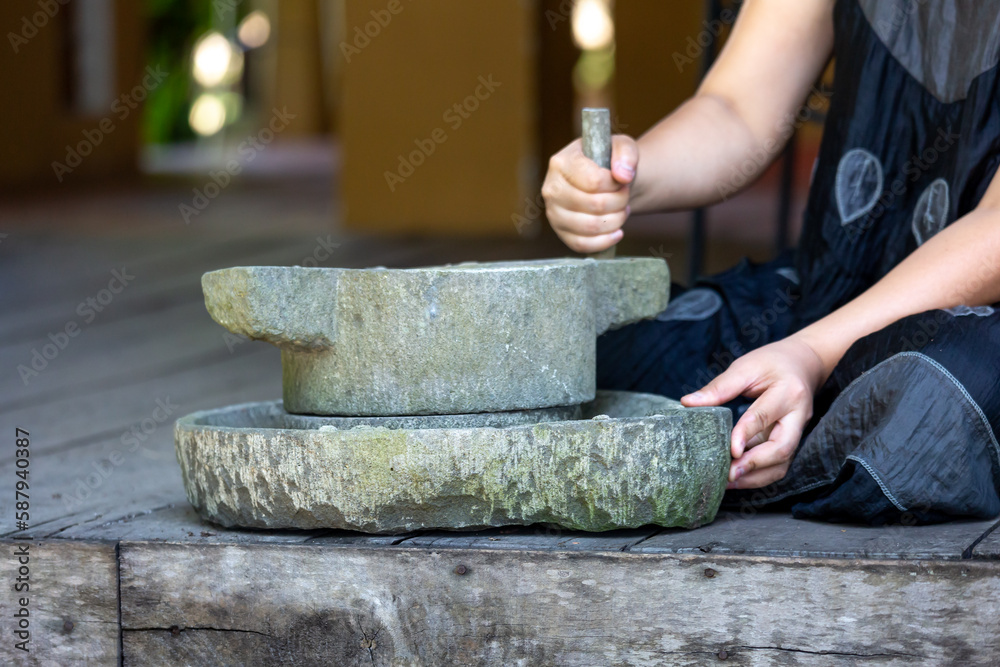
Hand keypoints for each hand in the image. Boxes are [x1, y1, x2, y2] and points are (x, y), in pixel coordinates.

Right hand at [542, 135, 637, 252]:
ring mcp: (553, 213)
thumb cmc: (610, 161)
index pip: (593, 181)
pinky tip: (617, 231)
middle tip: (625, 196)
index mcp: (561, 163)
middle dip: (619, 202)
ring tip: (622, 210)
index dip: (615, 185)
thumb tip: (623, 176)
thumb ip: (626, 154)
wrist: (603, 181)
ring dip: (616, 221)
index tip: (621, 181)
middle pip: (594, 204)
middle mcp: (551, 188)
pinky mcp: (561, 232)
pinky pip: (582, 244)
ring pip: (590, 227)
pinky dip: (605, 241)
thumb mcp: (622, 147)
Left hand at [680, 336, 825, 488]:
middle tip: (728, 474)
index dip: (746, 434)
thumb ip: (719, 387)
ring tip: (727, 482)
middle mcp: (798, 417)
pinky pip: (778, 464)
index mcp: (787, 392)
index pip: (764, 416)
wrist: (804, 363)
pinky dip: (757, 475)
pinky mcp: (790, 441)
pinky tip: (736, 478)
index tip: (730, 449)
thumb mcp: (746, 367)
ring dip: (755, 476)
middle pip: (782, 448)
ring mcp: (797, 432)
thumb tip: (687, 403)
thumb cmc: (772, 362)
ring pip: (782, 463)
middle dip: (755, 464)